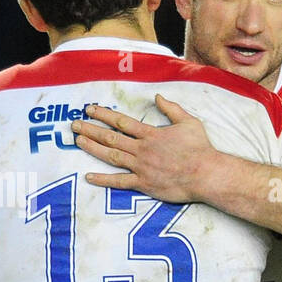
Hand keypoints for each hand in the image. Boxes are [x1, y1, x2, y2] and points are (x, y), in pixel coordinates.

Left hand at [72, 95, 221, 203]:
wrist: (206, 175)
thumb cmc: (200, 149)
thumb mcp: (188, 122)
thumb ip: (171, 109)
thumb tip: (157, 97)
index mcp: (151, 134)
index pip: (121, 122)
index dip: (103, 114)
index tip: (90, 109)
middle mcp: (142, 149)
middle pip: (111, 137)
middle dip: (91, 129)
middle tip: (74, 124)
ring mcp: (141, 167)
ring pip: (111, 156)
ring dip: (92, 147)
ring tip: (78, 141)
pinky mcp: (144, 184)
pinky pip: (120, 182)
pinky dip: (103, 180)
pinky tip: (89, 176)